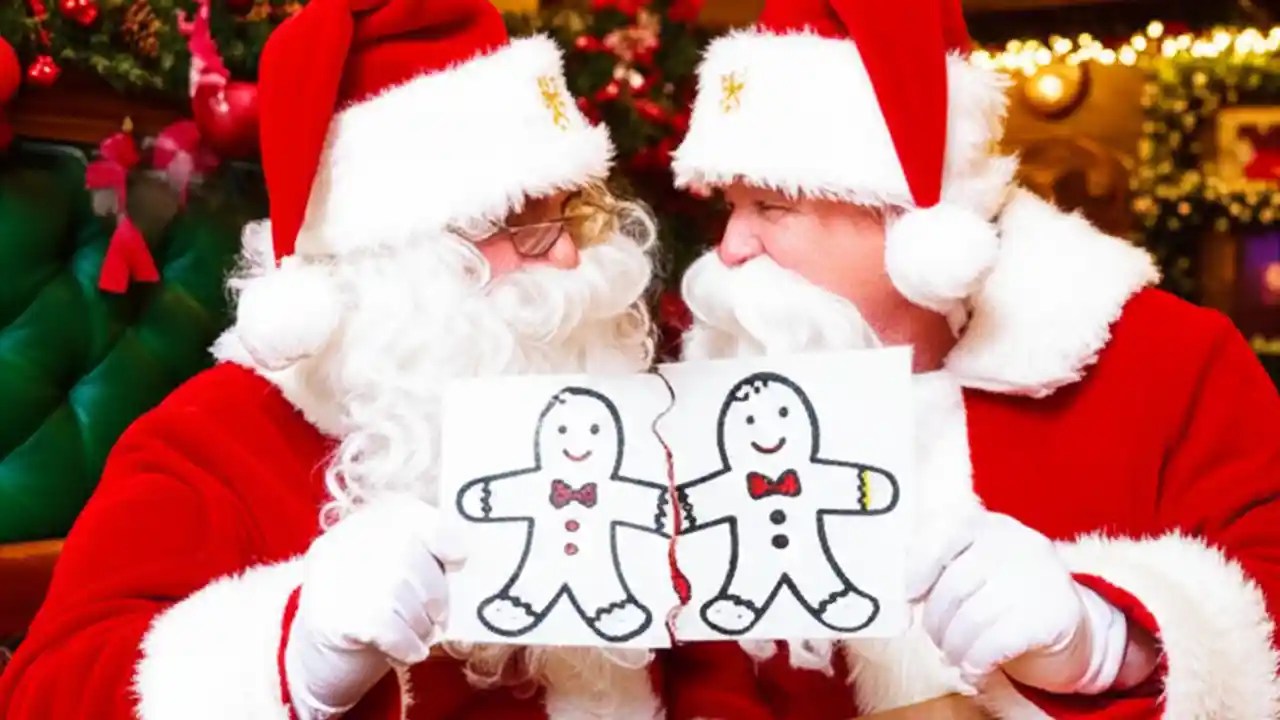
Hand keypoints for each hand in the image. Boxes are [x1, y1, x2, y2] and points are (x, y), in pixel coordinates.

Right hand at [285, 496, 466, 718]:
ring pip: (400, 594)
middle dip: (435, 594)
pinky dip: (407, 644)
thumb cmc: (373, 601)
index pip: (410, 513)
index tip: (459, 560)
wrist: (319, 646)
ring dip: (421, 624)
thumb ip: (422, 553)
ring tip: (420, 635)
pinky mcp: (331, 614)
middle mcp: (347, 539)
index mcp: (368, 519)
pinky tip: (410, 652)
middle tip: (439, 618)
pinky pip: (387, 627)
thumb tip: (464, 558)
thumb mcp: (394, 565)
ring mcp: (335, 574)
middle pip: (410, 558)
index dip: (443, 536)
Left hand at [908, 512, 1126, 693]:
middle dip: (937, 622)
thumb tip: (903, 596)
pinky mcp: (1055, 614)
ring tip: (956, 658)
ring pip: (973, 618)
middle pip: (954, 585)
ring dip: (955, 648)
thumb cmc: (1007, 598)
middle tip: (938, 641)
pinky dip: (977, 662)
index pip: (944, 533)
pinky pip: (997, 642)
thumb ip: (943, 570)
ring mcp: (1040, 576)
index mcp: (989, 526)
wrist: (1072, 626)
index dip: (918, 568)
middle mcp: (1016, 543)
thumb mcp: (978, 570)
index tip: (909, 597)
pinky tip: (976, 670)